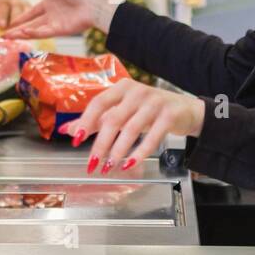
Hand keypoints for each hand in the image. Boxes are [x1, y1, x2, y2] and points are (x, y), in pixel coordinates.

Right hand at [3, 0, 118, 38]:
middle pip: (30, 24)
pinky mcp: (60, 30)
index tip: (8, 23)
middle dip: (16, 29)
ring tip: (6, 37)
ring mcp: (55, 23)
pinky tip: (23, 33)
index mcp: (49, 3)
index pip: (30, 12)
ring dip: (21, 33)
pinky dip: (33, 33)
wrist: (95, 1)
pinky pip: (43, 32)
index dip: (19, 18)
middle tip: (2, 35)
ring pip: (34, 30)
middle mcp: (51, 15)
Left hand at [60, 79, 204, 173]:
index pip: (99, 102)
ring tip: (109, 167)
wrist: (186, 110)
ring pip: (131, 129)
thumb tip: (67, 130)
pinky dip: (139, 153)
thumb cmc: (150, 110)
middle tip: (92, 163)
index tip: (76, 140)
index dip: (86, 122)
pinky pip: (151, 137)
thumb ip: (96, 120)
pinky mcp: (169, 115)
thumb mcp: (123, 111)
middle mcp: (137, 92)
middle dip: (100, 144)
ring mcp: (154, 102)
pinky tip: (130, 165)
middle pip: (113, 119)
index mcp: (122, 88)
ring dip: (118, 151)